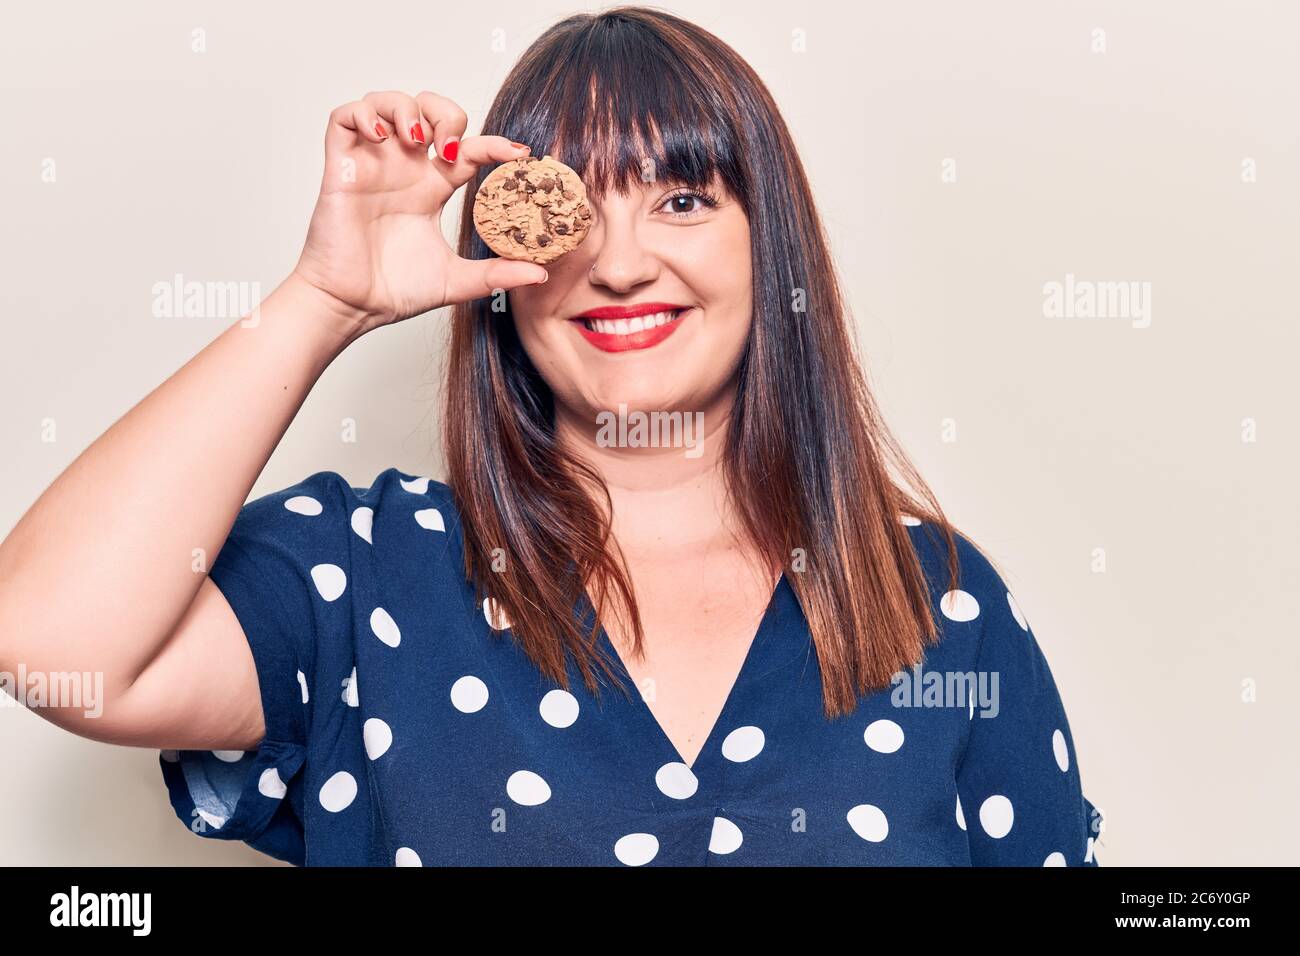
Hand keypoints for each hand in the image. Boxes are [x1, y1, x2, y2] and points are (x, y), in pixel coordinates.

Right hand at [291, 90, 546, 334]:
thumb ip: (497, 274)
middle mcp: (404, 171)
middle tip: (448, 144)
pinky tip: (382, 137)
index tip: (519, 154)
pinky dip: (364, 114)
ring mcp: (373, 165)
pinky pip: (344, 118)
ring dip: (406, 108)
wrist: (352, 307)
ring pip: (386, 103)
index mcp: (432, 190)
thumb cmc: (395, 292)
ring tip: (416, 140)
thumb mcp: (457, 281)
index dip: (494, 144)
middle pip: (427, 110)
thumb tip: (540, 274)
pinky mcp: (341, 168)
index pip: (467, 149)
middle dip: (444, 113)